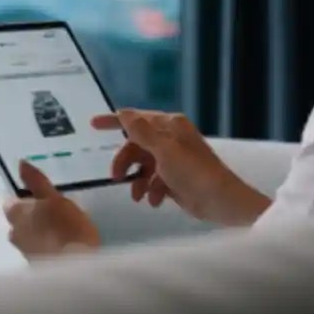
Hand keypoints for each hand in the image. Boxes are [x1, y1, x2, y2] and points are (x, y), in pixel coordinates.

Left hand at [3, 161, 99, 260]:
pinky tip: (64, 249)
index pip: (11, 202)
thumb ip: (37, 182)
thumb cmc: (68, 228)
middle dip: (31, 218)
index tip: (43, 199)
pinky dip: (48, 249)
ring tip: (63, 232)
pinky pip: (39, 254)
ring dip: (40, 234)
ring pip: (28, 238)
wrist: (77, 270)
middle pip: (18, 222)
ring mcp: (24, 254)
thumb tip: (20, 164)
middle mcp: (14, 234)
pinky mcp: (37, 269)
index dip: (24, 199)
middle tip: (55, 214)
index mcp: (16, 213)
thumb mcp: (56, 198)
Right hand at [92, 108, 267, 225]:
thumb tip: (124, 113)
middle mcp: (170, 139)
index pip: (135, 119)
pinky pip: (153, 181)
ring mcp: (173, 159)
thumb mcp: (164, 151)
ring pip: (143, 166)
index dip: (113, 121)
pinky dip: (151, 190)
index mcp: (169, 126)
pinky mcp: (175, 179)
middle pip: (135, 146)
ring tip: (138, 197)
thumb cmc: (194, 172)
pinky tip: (154, 201)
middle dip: (125, 162)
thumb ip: (142, 132)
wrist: (220, 201)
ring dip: (138, 181)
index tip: (92, 125)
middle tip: (116, 178)